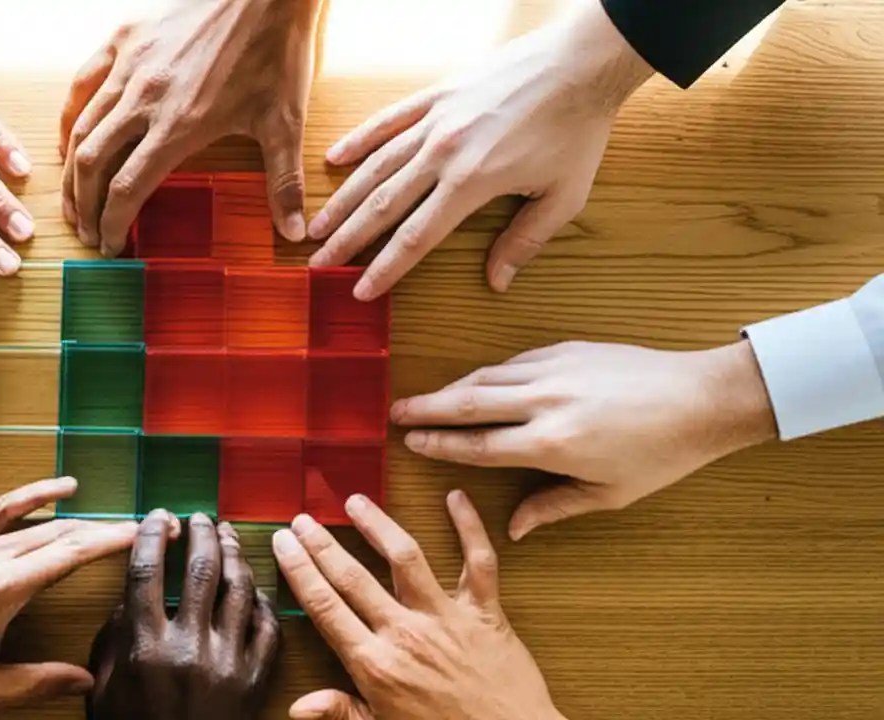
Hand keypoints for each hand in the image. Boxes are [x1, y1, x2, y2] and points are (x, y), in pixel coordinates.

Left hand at [0, 477, 140, 716]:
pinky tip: (56, 489)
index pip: (70, 553)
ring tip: (114, 515)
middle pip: (60, 533)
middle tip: (146, 527)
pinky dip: (29, 497)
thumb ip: (35, 682)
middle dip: (106, 528)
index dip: (114, 540)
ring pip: (33, 522)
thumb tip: (84, 679)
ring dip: (78, 516)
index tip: (148, 532)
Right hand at [60, 0, 323, 255]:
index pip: (127, 188)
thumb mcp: (285, 122)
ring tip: (73, 199)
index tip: (109, 246)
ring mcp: (129, 64)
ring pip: (80, 126)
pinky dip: (70, 117)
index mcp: (179, 124)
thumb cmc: (275, 53)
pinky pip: (83, 83)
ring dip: (71, 170)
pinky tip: (70, 140)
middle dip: (83, 205)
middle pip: (92, 163)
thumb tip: (295, 235)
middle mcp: (145, 97)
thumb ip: (283, 182)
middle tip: (86, 232)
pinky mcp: (124, 37)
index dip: (112, 223)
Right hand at [89, 513, 281, 719]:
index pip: (148, 571)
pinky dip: (262, 601)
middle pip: (201, 569)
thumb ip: (113, 639)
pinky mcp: (255, 680)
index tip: (157, 517)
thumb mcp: (103, 692)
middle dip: (202, 533)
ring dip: (235, 554)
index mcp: (145, 647)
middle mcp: (189, 648)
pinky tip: (254, 587)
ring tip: (229, 537)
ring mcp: (228, 663)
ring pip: (240, 589)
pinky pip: (268, 627)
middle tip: (200, 518)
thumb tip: (130, 597)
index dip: (152, 535)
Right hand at [274, 493, 562, 719]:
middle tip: (303, 518)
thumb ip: (340, 711)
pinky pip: (479, 563)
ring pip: (406, 559)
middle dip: (323, 544)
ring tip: (357, 501)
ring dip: (378, 526)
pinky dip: (470, 528)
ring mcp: (446, 619)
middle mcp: (407, 634)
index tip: (283, 544)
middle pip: (354, 578)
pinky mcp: (485, 613)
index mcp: (376, 664)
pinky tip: (455, 498)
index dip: (299, 570)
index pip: (325, 607)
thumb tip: (298, 708)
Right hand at [307, 0, 652, 298]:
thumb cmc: (578, 130)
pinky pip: (387, 120)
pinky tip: (334, 159)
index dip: (387, 268)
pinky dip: (359, 139)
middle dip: (349, 239)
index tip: (363, 290)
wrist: (582, 62)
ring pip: (376, 166)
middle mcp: (444, 152)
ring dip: (344, 199)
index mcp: (473, 182)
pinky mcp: (436, 94)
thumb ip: (525, 240)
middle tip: (321, 264)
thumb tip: (497, 282)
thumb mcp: (564, 196)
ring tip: (318, 226)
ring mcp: (435, 120)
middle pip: (384, 205)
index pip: (417, 236)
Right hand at [394, 341, 777, 540]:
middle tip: (394, 412)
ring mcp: (553, 370)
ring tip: (426, 398)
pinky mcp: (566, 349)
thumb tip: (513, 530)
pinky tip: (477, 381)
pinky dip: (489, 373)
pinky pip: (514, 361)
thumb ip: (553, 506)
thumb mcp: (608, 494)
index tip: (411, 443)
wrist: (701, 399)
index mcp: (551, 444)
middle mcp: (544, 402)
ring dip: (452, 388)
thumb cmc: (660, 455)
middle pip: (468, 403)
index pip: (478, 444)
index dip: (440, 445)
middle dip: (427, 408)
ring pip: (487, 376)